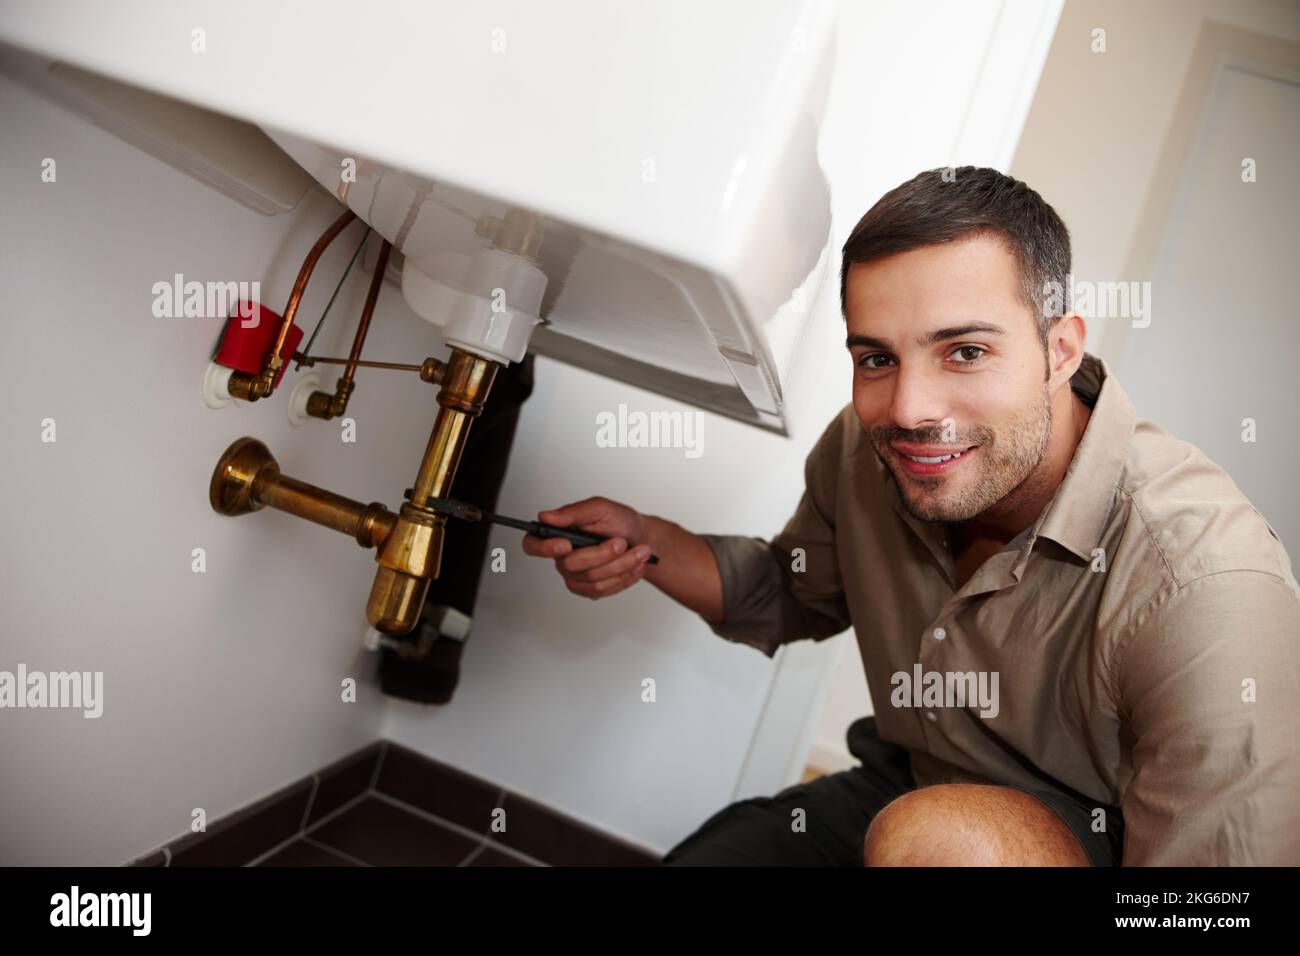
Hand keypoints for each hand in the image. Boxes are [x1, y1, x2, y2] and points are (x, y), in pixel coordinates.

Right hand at [521, 496, 654, 599]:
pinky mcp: (589, 588)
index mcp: (559, 533)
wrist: (642, 539)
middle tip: (622, 542)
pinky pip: (602, 589)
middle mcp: (562, 556)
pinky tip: (632, 565)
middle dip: (603, 554)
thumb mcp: (601, 508)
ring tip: (638, 552)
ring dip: (621, 565)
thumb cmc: (620, 521)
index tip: (566, 544)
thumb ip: (574, 511)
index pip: (533, 544)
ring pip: (592, 579)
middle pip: (571, 565)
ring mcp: (575, 575)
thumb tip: (547, 516)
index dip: (544, 548)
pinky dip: (623, 577)